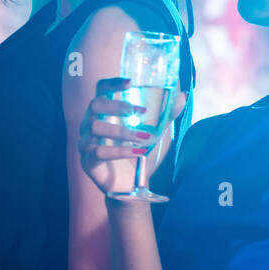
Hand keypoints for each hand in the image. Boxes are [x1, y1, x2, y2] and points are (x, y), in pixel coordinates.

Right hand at [79, 76, 183, 196]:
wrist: (130, 186)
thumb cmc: (138, 155)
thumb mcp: (154, 132)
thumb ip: (166, 115)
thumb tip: (182, 95)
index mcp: (102, 113)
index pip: (100, 90)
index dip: (112, 83)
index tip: (130, 82)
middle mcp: (89, 124)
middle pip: (94, 105)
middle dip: (117, 106)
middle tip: (139, 112)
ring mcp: (86, 143)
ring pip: (95, 127)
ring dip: (123, 131)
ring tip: (144, 137)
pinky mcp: (87, 162)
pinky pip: (98, 152)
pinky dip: (120, 151)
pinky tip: (138, 153)